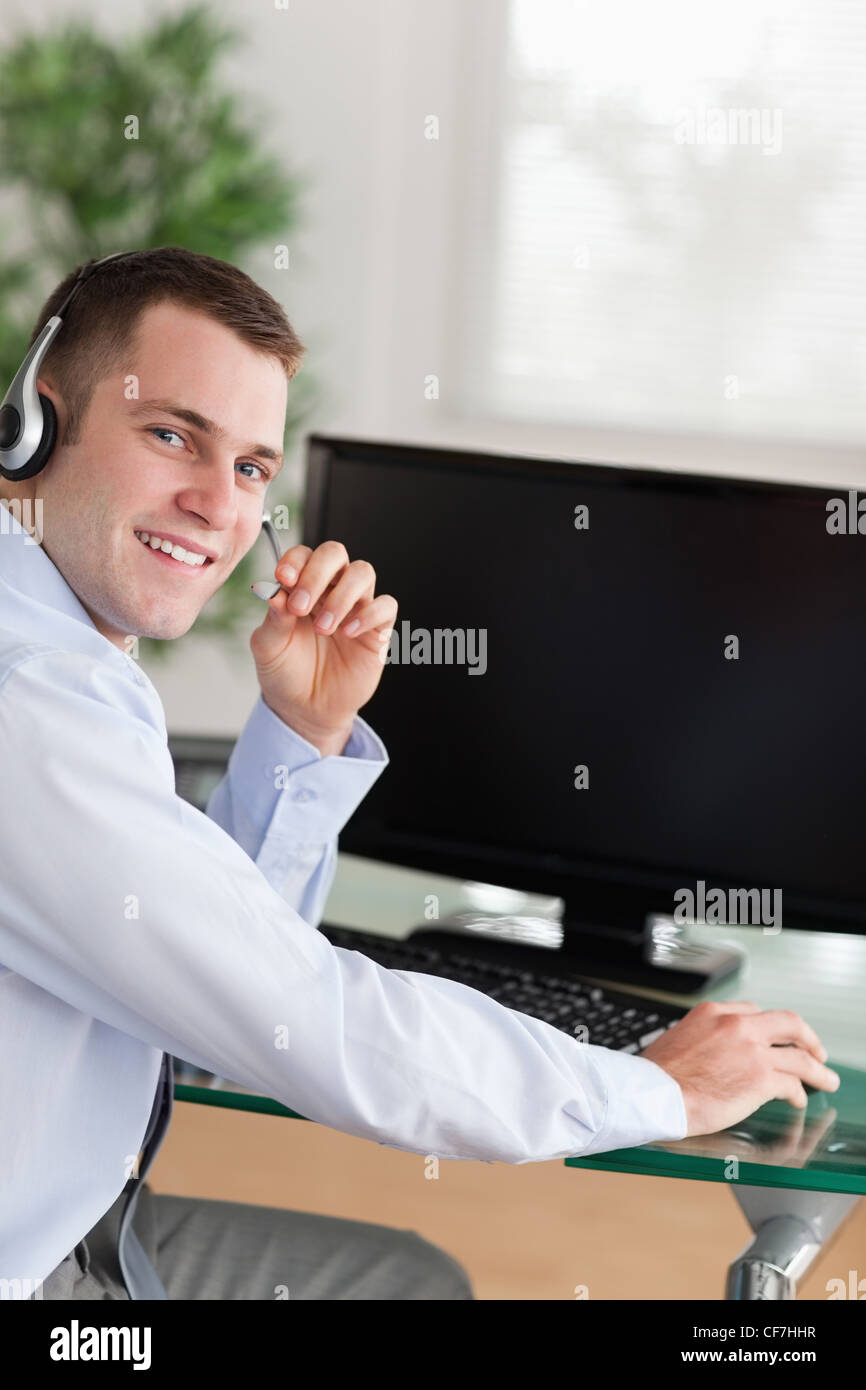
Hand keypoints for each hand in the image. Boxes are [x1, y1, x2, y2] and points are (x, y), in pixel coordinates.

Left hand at [249, 539, 397, 754]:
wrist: (305, 709)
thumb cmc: (285, 672)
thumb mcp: (269, 646)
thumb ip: (274, 617)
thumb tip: (275, 591)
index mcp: (300, 587)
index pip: (303, 555)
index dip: (295, 561)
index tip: (283, 579)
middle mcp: (330, 590)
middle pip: (335, 553)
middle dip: (317, 574)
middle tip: (301, 607)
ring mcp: (356, 607)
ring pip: (363, 573)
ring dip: (342, 596)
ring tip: (324, 628)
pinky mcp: (377, 630)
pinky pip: (386, 605)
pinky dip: (369, 614)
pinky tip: (348, 633)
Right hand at [640, 1000, 840, 1136]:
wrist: (654, 1094)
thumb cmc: (657, 1076)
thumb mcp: (678, 1038)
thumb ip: (703, 1039)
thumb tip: (712, 1055)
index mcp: (713, 1013)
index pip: (753, 1012)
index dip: (768, 1028)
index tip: (775, 1039)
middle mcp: (736, 1026)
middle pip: (788, 1023)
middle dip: (807, 1038)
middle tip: (816, 1050)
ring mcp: (752, 1051)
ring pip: (799, 1056)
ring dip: (816, 1070)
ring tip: (824, 1079)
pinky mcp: (760, 1079)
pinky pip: (791, 1084)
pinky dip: (797, 1093)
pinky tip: (797, 1101)